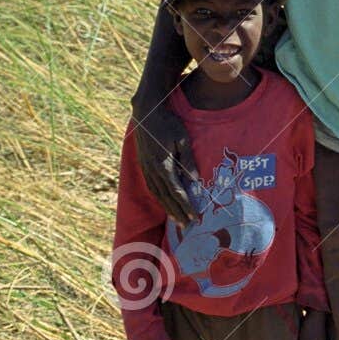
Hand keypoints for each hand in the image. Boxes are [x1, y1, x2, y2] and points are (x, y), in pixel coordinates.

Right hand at [133, 104, 200, 225]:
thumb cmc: (168, 124)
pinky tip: (165, 203)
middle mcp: (152, 171)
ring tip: (177, 220)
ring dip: (168, 209)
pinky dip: (160, 199)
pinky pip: (152, 187)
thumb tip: (195, 181)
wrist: (146, 113)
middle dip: (178, 213)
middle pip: (166, 198)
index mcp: (163, 166)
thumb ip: (187, 161)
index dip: (186, 206)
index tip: (195, 217)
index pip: (177, 192)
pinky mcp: (144, 165)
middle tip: (187, 227)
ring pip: (158, 194)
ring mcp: (146, 169)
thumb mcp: (182, 139)